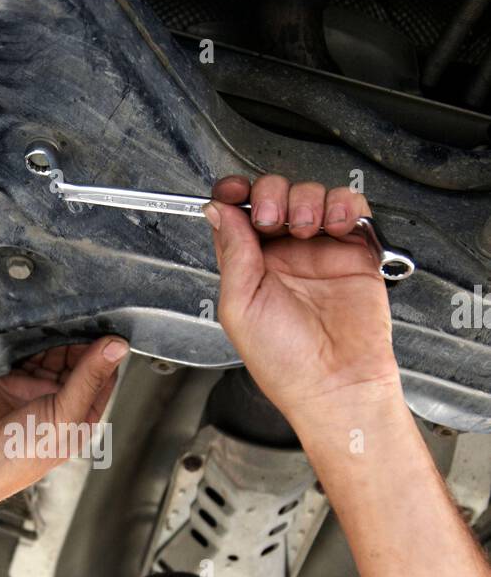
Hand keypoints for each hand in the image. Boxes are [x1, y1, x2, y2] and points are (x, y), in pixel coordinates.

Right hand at [0, 335, 128, 499]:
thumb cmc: (20, 454)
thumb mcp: (65, 415)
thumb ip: (89, 378)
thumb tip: (115, 349)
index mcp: (82, 417)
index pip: (103, 379)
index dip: (108, 356)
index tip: (111, 331)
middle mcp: (63, 404)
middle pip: (81, 364)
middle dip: (84, 343)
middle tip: (86, 321)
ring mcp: (38, 391)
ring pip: (56, 357)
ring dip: (61, 340)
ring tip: (65, 321)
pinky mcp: (16, 380)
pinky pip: (31, 355)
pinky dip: (37, 342)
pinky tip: (43, 330)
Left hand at [205, 175, 402, 423]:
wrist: (335, 384)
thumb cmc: (285, 363)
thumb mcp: (239, 308)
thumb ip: (232, 254)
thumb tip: (219, 211)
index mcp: (249, 267)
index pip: (237, 213)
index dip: (234, 194)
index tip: (234, 192)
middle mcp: (283, 255)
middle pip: (274, 194)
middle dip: (272, 194)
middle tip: (273, 218)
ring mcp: (320, 250)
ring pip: (311, 193)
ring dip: (307, 199)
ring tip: (307, 227)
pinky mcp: (356, 251)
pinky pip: (351, 207)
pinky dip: (343, 203)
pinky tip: (335, 224)